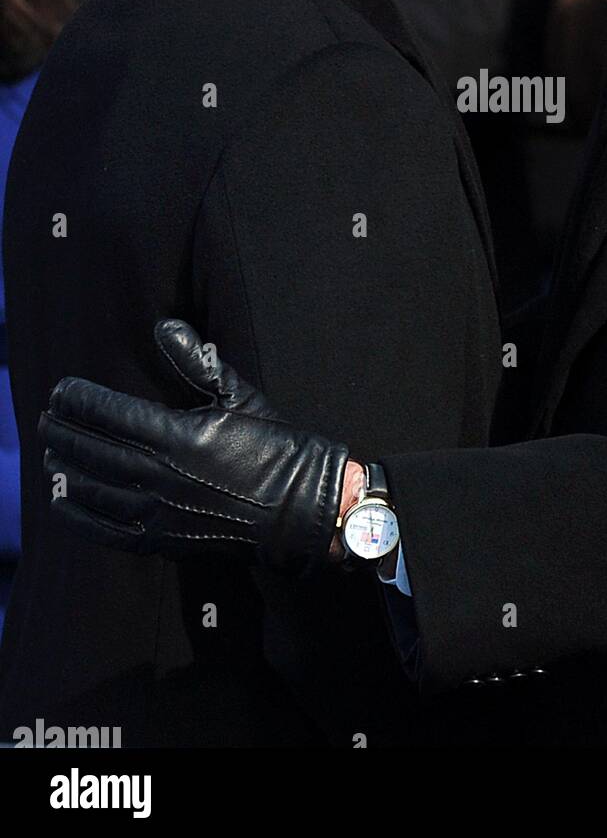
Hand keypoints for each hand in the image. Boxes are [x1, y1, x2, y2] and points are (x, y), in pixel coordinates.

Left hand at [41, 319, 349, 576]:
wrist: (301, 507)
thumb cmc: (275, 446)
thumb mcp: (239, 396)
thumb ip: (196, 362)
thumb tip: (164, 325)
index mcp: (178, 435)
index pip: (112, 414)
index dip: (81, 401)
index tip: (61, 390)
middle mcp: (160, 475)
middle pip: (94, 450)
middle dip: (65, 431)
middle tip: (46, 417)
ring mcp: (159, 512)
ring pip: (95, 488)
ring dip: (67, 468)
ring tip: (48, 453)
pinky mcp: (164, 540)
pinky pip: (108, 530)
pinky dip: (80, 516)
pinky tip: (63, 501)